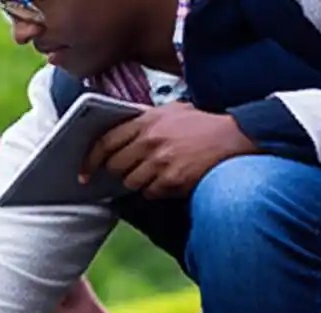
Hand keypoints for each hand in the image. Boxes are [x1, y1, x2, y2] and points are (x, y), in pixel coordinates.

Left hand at [82, 103, 257, 198]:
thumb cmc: (202, 124)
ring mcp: (160, 161)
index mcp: (146, 121)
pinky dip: (156, 190)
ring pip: (131, 183)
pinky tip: (171, 179)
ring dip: (140, 182)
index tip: (84, 173)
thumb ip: (144, 121)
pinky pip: (150, 193)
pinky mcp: (172, 179)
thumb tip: (117, 138)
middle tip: (133, 170)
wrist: (236, 136)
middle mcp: (150, 141)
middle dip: (119, 172)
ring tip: (158, 171)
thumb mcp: (172, 112)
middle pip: (115, 166)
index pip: (105, 143)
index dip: (90, 160)